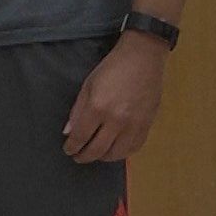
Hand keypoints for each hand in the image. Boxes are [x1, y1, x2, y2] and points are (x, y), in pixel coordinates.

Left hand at [62, 33, 168, 163]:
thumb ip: (78, 110)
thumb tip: (68, 132)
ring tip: (96, 154)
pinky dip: (122, 153)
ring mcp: (134, 125)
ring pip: (116, 154)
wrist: (143, 58)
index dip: (72, 147)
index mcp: (98, 107)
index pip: (80, 137)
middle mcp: (116, 120)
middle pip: (97, 150)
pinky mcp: (147, 125)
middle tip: (78, 156)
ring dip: (102, 158)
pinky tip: (115, 149)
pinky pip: (134, 148)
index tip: (68, 149)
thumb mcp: (89, 85)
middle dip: (84, 156)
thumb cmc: (113, 67)